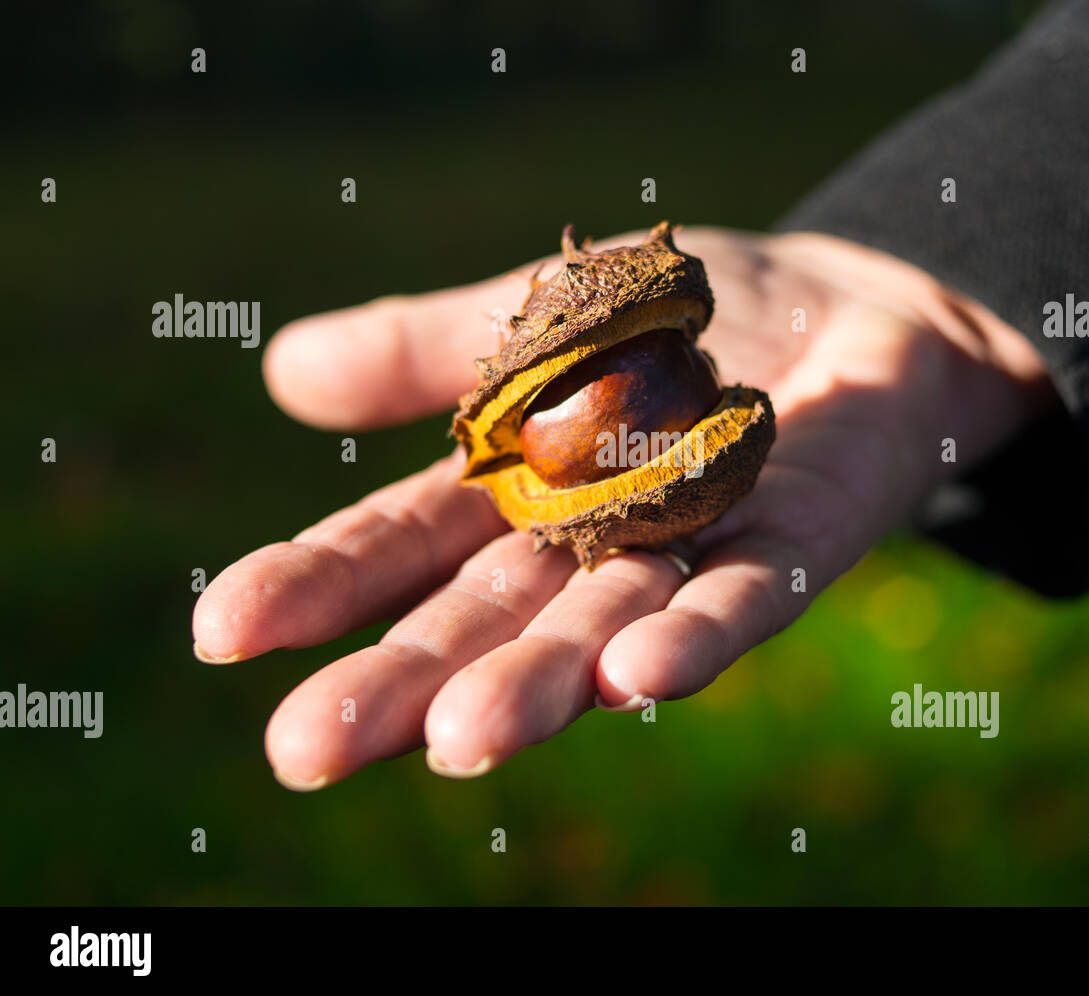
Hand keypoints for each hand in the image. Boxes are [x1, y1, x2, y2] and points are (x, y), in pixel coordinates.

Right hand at [191, 226, 1051, 786]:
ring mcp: (692, 552)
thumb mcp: (538, 309)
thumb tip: (279, 370)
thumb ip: (425, 348)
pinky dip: (694, 638)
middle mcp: (591, 544)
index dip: (319, 584)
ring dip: (533, 685)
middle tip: (303, 752)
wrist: (854, 310)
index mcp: (517, 490)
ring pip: (601, 630)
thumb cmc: (685, 321)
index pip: (403, 544)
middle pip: (486, 618)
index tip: (222, 632)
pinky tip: (635, 680)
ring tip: (458, 740)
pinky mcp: (796, 545)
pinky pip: (744, 599)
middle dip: (401, 682)